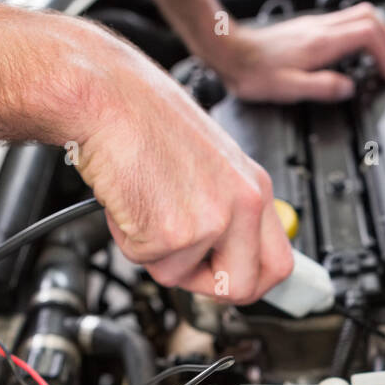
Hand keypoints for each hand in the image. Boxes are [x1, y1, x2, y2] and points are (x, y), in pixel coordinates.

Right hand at [66, 34, 292, 302]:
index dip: (250, 280)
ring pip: (181, 277)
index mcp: (255, 188)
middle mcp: (243, 205)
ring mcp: (211, 221)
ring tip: (146, 204)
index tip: (229, 279)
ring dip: (154, 252)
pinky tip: (129, 198)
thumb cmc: (146, 119)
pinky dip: (127, 238)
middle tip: (178, 258)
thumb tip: (228, 254)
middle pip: (242, 287)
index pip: (278, 264)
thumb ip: (228, 209)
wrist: (106, 97)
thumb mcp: (213, 164)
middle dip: (204, 284)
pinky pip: (146, 261)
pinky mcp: (171, 233)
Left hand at [211, 4, 384, 102]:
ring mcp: (315, 25)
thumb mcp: (291, 89)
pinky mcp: (308, 28)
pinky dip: (361, 33)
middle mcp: (321, 28)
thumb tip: (348, 88)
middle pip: (370, 17)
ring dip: (377, 32)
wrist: (230, 53)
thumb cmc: (255, 73)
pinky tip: (356, 49)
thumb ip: (324, 87)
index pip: (369, 34)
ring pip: (359, 14)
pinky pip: (344, 21)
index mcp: (322, 43)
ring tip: (383, 53)